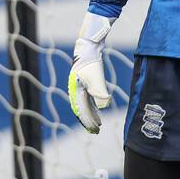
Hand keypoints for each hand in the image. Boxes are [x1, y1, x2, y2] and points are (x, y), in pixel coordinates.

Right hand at [68, 12, 113, 133]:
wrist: (88, 47)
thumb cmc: (92, 63)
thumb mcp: (97, 78)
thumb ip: (100, 93)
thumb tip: (104, 106)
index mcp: (75, 91)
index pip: (81, 111)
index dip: (88, 122)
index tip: (96, 130)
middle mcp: (75, 91)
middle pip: (81, 110)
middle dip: (89, 121)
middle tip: (97, 131)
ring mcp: (79, 87)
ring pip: (84, 105)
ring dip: (91, 115)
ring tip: (99, 124)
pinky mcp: (85, 83)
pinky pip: (88, 98)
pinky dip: (93, 106)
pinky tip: (99, 110)